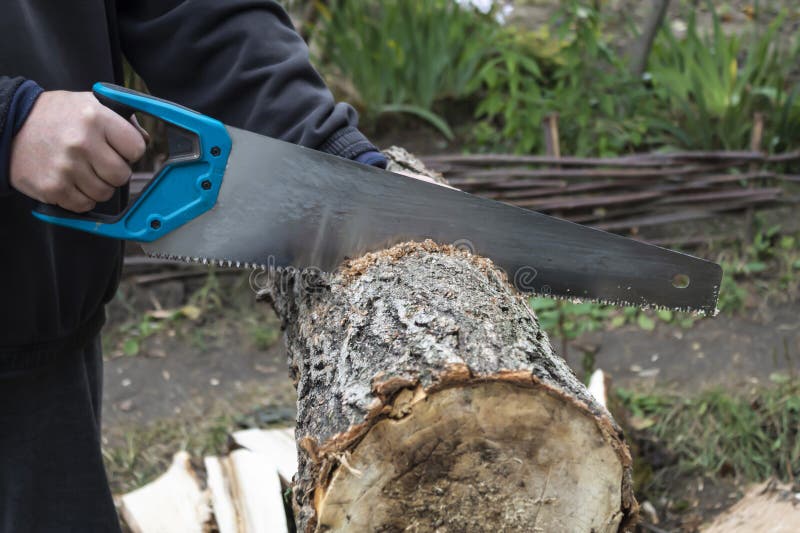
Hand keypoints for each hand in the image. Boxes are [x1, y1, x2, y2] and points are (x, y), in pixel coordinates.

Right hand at [9, 91, 146, 212]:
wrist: (10, 125)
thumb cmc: (56, 116)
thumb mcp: (91, 103)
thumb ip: (122, 120)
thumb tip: (144, 141)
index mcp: (96, 117)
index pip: (137, 148)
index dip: (130, 151)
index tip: (119, 149)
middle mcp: (81, 142)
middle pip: (122, 175)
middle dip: (115, 171)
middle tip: (101, 163)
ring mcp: (66, 167)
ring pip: (105, 193)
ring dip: (98, 186)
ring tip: (83, 170)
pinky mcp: (53, 188)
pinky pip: (84, 205)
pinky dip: (81, 198)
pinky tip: (71, 181)